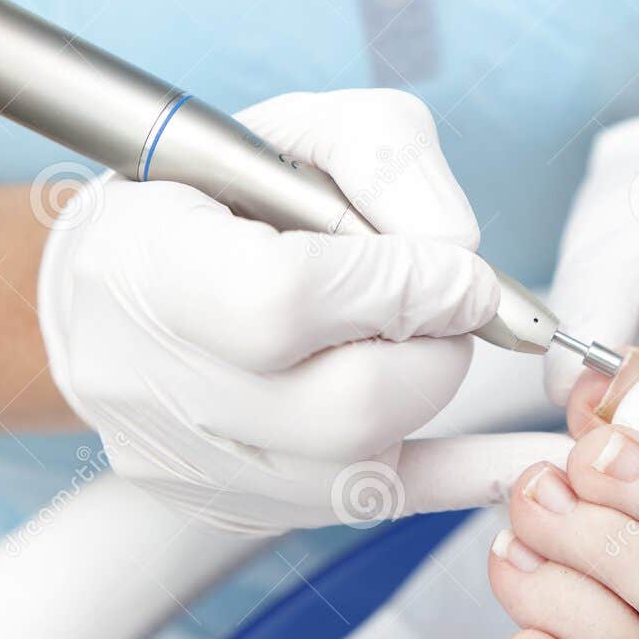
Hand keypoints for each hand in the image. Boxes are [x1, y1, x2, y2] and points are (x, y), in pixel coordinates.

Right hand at [39, 89, 567, 533]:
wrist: (112, 294)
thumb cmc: (209, 198)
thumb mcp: (292, 130)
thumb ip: (385, 157)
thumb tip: (460, 250)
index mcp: (143, 265)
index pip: (284, 302)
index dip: (397, 287)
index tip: (453, 270)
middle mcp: (154, 386)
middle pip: (344, 407)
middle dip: (433, 349)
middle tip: (446, 303)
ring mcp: (195, 465)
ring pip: (364, 469)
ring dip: (427, 394)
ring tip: (411, 338)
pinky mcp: (240, 509)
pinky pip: (378, 508)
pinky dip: (466, 478)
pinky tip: (527, 457)